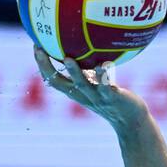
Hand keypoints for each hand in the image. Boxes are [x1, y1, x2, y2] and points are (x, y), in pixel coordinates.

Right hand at [33, 47, 149, 132]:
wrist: (131, 121)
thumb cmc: (113, 98)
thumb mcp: (96, 84)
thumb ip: (88, 70)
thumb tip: (83, 45)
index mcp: (76, 91)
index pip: (52, 78)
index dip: (42, 64)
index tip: (35, 45)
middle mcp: (82, 95)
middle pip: (59, 82)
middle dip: (47, 67)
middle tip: (39, 50)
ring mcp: (97, 97)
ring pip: (82, 85)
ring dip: (74, 72)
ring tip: (67, 59)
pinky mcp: (112, 98)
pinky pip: (106, 87)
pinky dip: (102, 76)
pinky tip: (101, 64)